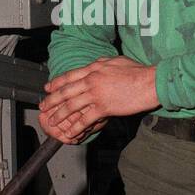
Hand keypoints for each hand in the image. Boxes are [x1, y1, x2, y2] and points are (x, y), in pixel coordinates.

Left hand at [39, 56, 159, 143]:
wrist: (150, 82)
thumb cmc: (138, 72)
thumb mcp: (116, 61)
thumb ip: (102, 64)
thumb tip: (95, 65)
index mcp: (94, 67)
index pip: (70, 75)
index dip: (57, 83)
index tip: (48, 88)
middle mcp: (92, 79)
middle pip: (66, 91)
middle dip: (52, 100)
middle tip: (43, 106)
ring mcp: (96, 93)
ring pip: (71, 105)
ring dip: (60, 115)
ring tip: (52, 122)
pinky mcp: (104, 107)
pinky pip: (85, 119)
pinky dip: (76, 127)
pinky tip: (71, 133)